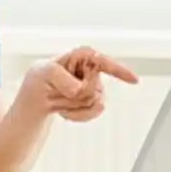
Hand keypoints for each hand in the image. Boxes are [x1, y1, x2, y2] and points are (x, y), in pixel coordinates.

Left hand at [15, 46, 138, 122]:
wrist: (37, 98)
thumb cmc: (41, 79)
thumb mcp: (45, 73)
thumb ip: (62, 78)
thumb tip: (79, 90)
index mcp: (81, 56)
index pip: (102, 61)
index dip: (119, 70)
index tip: (134, 80)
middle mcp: (91, 70)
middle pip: (96, 88)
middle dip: (77, 97)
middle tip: (57, 95)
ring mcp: (94, 86)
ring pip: (96, 102)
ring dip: (75, 107)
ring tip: (59, 103)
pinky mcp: (94, 101)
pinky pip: (93, 112)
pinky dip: (77, 115)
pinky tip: (65, 111)